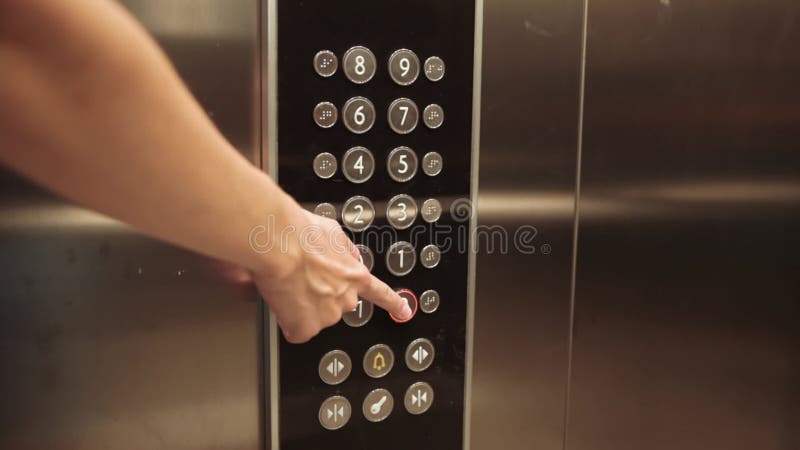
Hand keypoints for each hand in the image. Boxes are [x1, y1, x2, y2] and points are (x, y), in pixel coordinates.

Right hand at [254, 208, 410, 342]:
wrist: (280, 245)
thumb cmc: (301, 234)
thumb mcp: (333, 233)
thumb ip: (344, 251)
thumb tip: (347, 256)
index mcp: (356, 276)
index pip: (381, 293)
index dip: (393, 303)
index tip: (404, 311)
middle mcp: (346, 299)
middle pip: (336, 304)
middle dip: (321, 296)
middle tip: (303, 280)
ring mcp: (327, 316)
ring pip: (315, 316)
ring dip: (303, 306)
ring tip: (290, 285)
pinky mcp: (307, 328)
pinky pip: (297, 328)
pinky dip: (289, 319)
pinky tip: (284, 300)